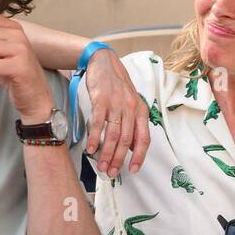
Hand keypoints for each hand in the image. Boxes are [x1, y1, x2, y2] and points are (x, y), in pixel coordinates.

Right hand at [82, 47, 150, 177]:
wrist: (104, 62)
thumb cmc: (117, 86)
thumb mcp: (131, 104)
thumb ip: (133, 125)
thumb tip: (133, 147)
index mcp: (141, 111)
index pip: (144, 139)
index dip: (139, 156)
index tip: (133, 169)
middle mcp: (131, 108)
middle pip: (127, 140)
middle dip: (119, 159)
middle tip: (112, 172)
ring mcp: (116, 104)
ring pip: (113, 135)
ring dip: (107, 153)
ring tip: (101, 165)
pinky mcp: (101, 100)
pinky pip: (98, 123)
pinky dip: (94, 138)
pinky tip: (90, 149)